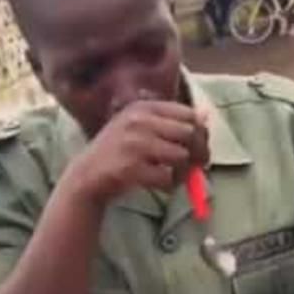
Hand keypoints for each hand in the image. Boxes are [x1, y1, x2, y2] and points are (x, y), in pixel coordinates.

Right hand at [66, 100, 208, 205]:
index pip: (188, 114)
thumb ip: (169, 121)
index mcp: (141, 108)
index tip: (198, 146)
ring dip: (184, 172)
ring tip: (173, 177)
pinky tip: (159, 185)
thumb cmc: (117, 151)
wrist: (86, 175)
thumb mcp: (138, 128)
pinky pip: (167, 177)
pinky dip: (168, 185)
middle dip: (199, 152)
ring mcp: (133, 144)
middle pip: (190, 133)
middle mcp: (138, 122)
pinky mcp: (131, 168)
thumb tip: (206, 115)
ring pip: (182, 156)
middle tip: (197, 165)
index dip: (200, 132)